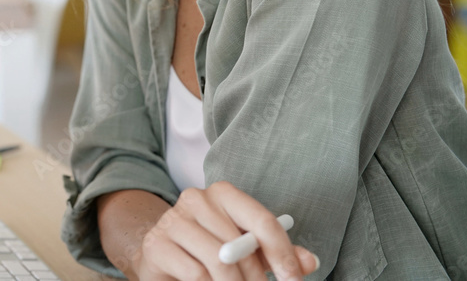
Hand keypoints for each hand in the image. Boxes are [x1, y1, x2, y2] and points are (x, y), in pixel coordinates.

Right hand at [130, 181, 319, 280]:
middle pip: (240, 246)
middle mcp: (196, 199)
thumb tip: (309, 261)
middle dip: (257, 278)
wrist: (161, 255)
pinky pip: (196, 274)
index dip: (283, 254)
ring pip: (218, 262)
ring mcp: (173, 220)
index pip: (261, 220)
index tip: (294, 280)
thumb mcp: (246, 249)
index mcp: (223, 194)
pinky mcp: (157, 245)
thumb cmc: (209, 250)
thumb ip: (276, 253)